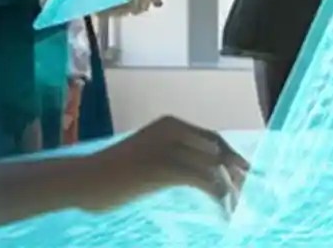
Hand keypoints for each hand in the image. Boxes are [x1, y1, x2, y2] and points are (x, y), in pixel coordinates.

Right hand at [89, 115, 249, 213]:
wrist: (84, 179)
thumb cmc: (114, 172)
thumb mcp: (151, 156)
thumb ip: (176, 157)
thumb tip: (207, 171)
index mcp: (171, 124)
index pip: (213, 138)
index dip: (232, 157)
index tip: (245, 175)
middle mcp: (173, 130)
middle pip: (218, 149)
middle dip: (236, 172)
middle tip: (248, 192)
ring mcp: (167, 147)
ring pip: (213, 165)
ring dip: (230, 187)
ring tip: (236, 206)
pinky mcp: (162, 167)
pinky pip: (201, 180)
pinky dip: (217, 195)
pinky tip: (222, 208)